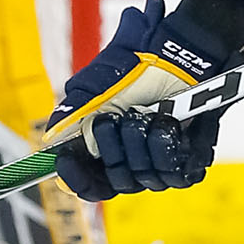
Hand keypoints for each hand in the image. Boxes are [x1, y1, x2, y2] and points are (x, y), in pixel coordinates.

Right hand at [44, 0, 243, 199]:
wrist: (183, 56)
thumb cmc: (139, 70)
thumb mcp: (98, 86)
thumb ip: (73, 113)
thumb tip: (51, 140)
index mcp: (110, 154)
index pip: (91, 186)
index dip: (76, 178)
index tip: (65, 160)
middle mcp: (136, 164)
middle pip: (117, 182)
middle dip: (111, 149)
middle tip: (111, 120)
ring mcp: (163, 164)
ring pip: (145, 177)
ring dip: (139, 142)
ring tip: (145, 114)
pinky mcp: (191, 160)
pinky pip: (176, 173)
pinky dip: (167, 145)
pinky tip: (166, 122)